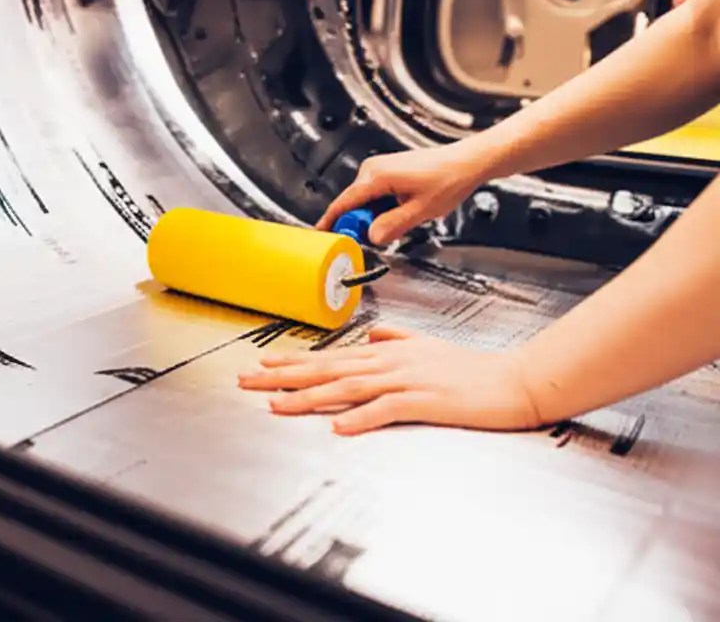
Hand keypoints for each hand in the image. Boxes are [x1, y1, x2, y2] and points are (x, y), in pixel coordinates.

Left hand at [237, 328, 544, 434]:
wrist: (513, 380)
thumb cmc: (472, 368)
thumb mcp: (428, 346)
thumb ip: (397, 339)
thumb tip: (372, 335)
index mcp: (387, 352)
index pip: (330, 357)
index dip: (294, 361)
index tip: (262, 365)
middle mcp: (390, 362)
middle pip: (327, 369)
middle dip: (284, 376)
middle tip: (249, 381)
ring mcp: (407, 380)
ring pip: (348, 387)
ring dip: (310, 397)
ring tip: (278, 404)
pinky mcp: (426, 401)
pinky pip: (387, 410)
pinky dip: (361, 417)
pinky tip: (339, 427)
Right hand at [316, 143, 487, 245]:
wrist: (466, 162)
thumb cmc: (448, 179)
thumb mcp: (421, 210)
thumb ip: (393, 226)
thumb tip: (372, 237)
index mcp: (376, 176)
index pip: (343, 204)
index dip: (332, 223)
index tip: (323, 238)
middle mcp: (372, 170)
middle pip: (352, 204)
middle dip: (360, 224)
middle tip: (377, 238)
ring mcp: (378, 170)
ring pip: (363, 202)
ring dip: (373, 217)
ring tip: (399, 222)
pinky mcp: (386, 172)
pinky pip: (373, 196)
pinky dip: (380, 209)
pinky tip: (399, 213)